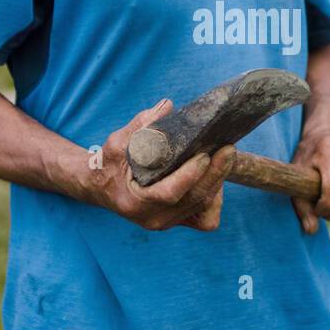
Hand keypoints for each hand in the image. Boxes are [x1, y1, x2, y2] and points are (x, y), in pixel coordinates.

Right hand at [81, 98, 234, 231]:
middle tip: (228, 149)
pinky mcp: (178, 222)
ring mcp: (168, 223)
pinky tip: (214, 178)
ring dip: (217, 182)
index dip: (189, 176)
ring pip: (204, 207)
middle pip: (194, 199)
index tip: (204, 155)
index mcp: (135, 202)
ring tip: (225, 157)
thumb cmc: (108, 164)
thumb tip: (167, 106)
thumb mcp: (117, 142)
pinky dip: (214, 201)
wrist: (101, 187)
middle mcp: (154, 218)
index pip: (169, 194)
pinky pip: (206, 219)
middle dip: (215, 174)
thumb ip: (141, 125)